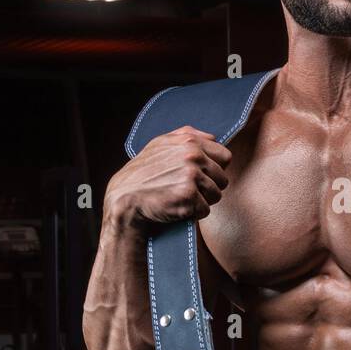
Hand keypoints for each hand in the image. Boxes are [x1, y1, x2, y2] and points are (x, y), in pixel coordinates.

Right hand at [105, 126, 231, 226]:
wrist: (125, 198)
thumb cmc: (143, 172)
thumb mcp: (160, 144)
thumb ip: (188, 136)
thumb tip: (213, 138)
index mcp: (189, 141)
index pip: (225, 156)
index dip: (215, 169)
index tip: (202, 175)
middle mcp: (193, 155)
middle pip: (223, 178)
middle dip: (209, 187)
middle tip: (188, 190)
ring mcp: (191, 176)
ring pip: (216, 195)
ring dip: (203, 200)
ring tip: (182, 198)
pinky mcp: (188, 197)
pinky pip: (205, 210)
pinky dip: (193, 212)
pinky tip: (178, 206)